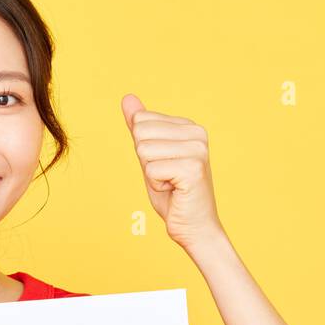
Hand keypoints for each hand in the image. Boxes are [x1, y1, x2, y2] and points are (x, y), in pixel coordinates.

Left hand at [121, 93, 226, 248]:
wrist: (194, 227)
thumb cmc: (173, 194)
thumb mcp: (150, 156)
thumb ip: (140, 127)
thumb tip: (127, 98)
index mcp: (189, 126)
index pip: (141, 122)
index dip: (143, 150)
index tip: (163, 166)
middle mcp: (197, 133)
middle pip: (140, 133)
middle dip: (145, 161)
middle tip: (166, 177)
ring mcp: (197, 149)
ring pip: (144, 150)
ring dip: (151, 174)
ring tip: (171, 184)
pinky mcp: (193, 168)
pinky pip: (151, 169)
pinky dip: (157, 186)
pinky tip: (175, 191)